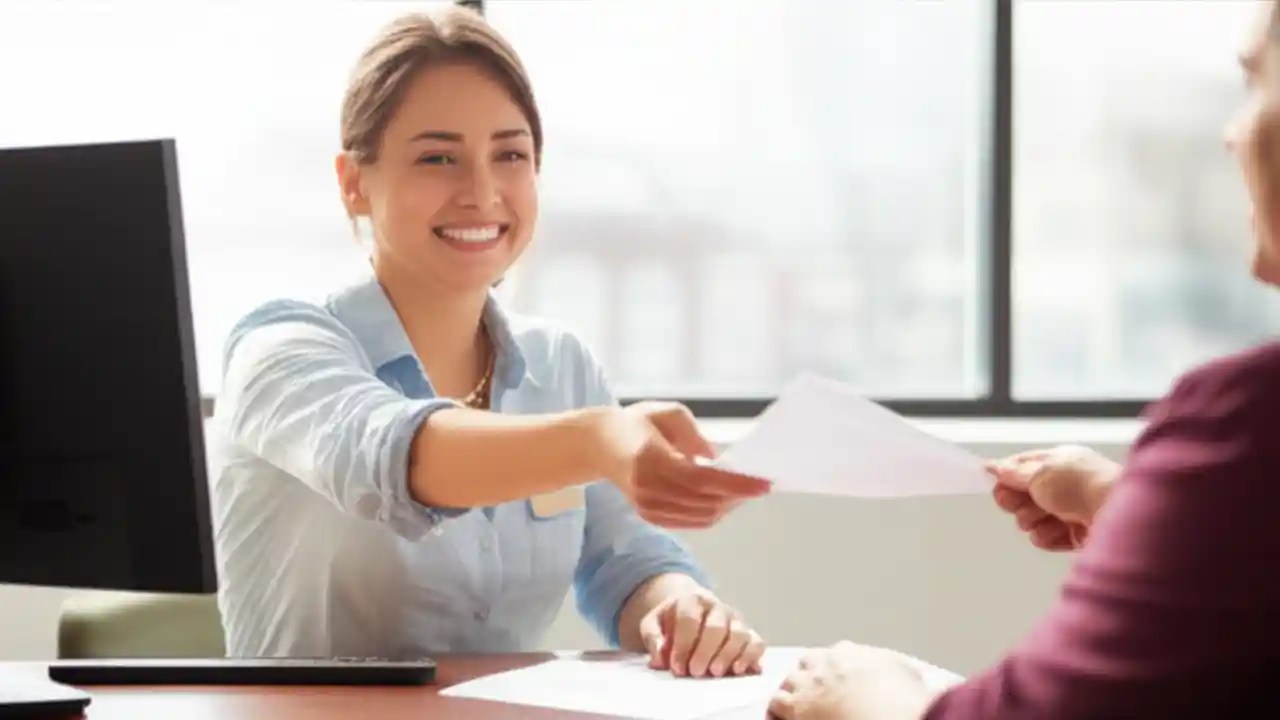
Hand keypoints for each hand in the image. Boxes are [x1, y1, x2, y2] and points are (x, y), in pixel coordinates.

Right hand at [590, 401, 770, 528]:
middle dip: (737, 496)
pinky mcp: (648, 515)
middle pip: (704, 501)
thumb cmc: (635, 422)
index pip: (702, 480)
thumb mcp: (666, 413)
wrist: (597, 444)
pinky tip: (725, 499)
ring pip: (700, 516)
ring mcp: (646, 506)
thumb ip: (695, 435)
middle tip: (760, 485)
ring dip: (728, 506)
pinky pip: (689, 521)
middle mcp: (647, 487)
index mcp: (650, 459)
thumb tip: (717, 460)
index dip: (736, 484)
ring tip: (746, 491)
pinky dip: (712, 513)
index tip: (763, 483)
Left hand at [637, 588, 764, 677]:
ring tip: (715, 673)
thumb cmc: (670, 623)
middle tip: (695, 672)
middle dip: (705, 652)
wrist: (688, 613)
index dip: (683, 645)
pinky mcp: (749, 635)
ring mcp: (736, 620)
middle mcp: (717, 607)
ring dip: (728, 655)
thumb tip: (660, 657)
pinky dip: (750, 657)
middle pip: (716, 627)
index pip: (689, 620)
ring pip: (739, 634)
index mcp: (692, 600)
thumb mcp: (652, 625)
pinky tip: (738, 670)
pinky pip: (757, 643)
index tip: (677, 667)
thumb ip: (653, 637)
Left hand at [769, 642, 935, 719]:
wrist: (889, 715)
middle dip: (809, 678)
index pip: (833, 656)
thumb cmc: (903, 700)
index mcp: (850, 653)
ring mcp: (807, 684)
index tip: (836, 683)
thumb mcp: (906, 673)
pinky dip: (777, 713)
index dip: (833, 671)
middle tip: (814, 698)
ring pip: (787, 683)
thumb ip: (895, 668)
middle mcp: (824, 663)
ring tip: (795, 711)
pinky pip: (775, 706)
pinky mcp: (794, 707)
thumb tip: (900, 674)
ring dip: (791, 695)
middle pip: (807, 665)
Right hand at [987, 444, 1120, 550]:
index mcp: (1058, 461)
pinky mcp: (1075, 535)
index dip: (1006, 476)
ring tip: (1047, 517)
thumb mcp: (1040, 471)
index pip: (1021, 466)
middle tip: (1024, 503)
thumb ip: (1013, 472)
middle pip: (1022, 495)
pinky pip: (1046, 537)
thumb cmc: (1079, 484)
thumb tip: (991, 465)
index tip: (997, 485)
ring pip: (1031, 519)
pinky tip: (1058, 532)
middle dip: (1017, 501)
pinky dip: (1048, 536)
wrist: (1117, 513)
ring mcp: (1069, 511)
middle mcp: (1063, 485)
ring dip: (1033, 519)